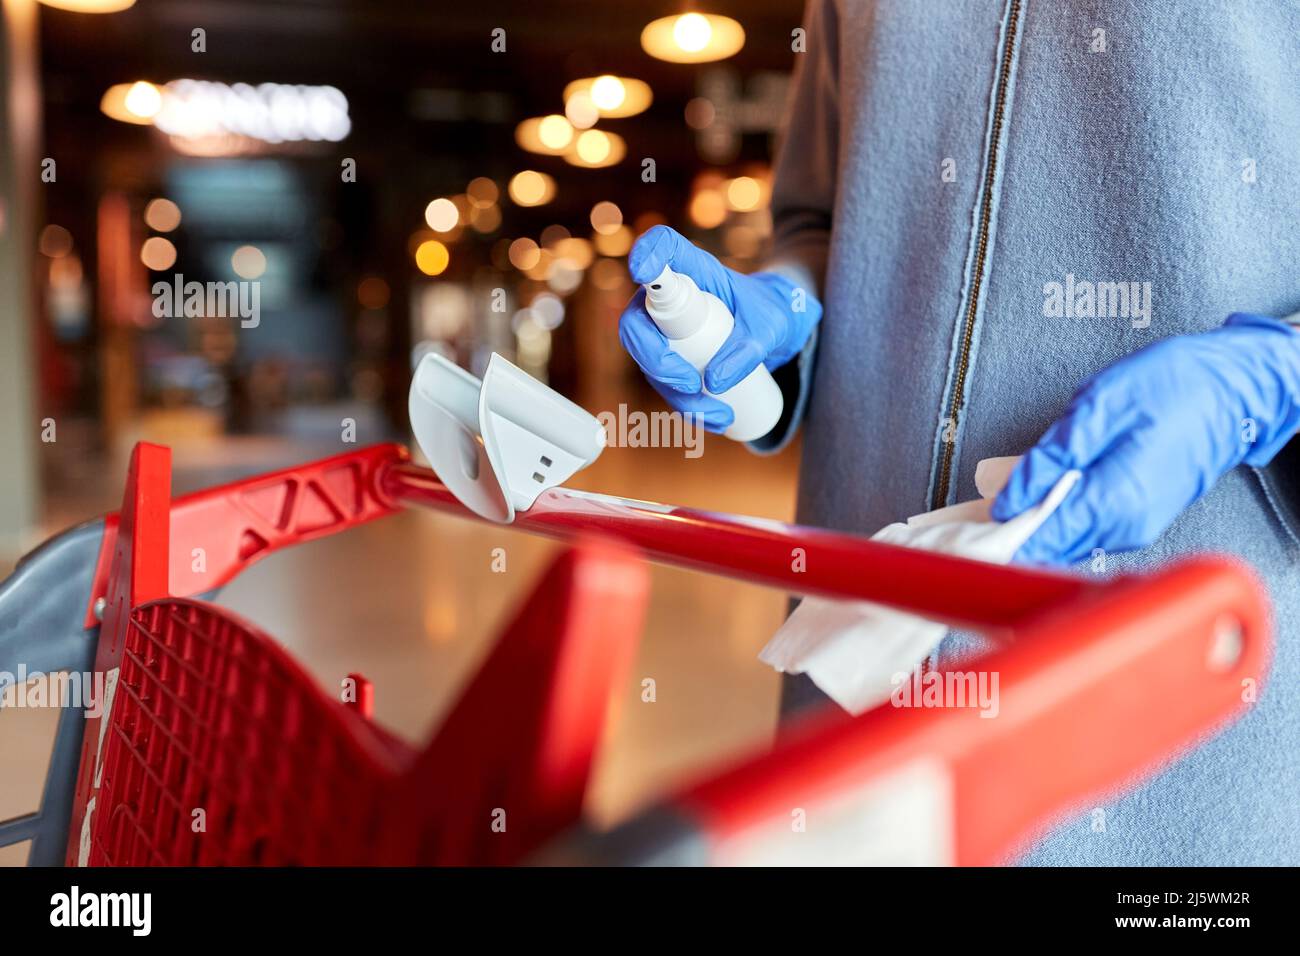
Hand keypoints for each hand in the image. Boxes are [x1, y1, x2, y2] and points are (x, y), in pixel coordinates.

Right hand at [619, 225, 821, 432]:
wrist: (777, 331)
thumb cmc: (771, 314)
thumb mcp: (769, 329)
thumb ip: (747, 349)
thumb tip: (713, 383)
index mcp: (695, 270)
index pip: (663, 248)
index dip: (646, 253)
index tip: (642, 271)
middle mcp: (670, 299)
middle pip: (636, 323)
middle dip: (655, 360)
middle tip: (689, 385)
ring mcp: (665, 331)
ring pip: (648, 364)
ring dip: (677, 397)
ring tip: (721, 415)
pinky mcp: (672, 359)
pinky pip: (666, 386)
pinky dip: (688, 409)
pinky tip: (715, 421)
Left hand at [993, 312, 1299, 564]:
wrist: (1234, 387)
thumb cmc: (1175, 386)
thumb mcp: (1097, 407)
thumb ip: (1049, 458)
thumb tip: (1009, 498)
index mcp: (1113, 500)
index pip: (1040, 541)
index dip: (999, 537)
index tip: (966, 530)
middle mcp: (1126, 525)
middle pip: (1050, 546)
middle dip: (1012, 529)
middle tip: (979, 505)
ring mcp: (1135, 526)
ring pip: (1067, 537)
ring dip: (1037, 518)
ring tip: (1015, 488)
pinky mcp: (1138, 518)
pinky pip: (1087, 525)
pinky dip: (1062, 511)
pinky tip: (1050, 486)